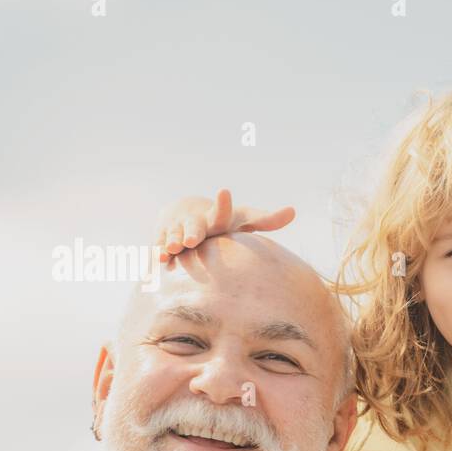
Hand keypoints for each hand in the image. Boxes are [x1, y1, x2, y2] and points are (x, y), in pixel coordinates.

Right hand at [155, 189, 295, 263]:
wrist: (185, 214)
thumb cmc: (222, 222)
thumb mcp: (243, 220)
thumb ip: (266, 219)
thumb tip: (293, 211)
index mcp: (217, 218)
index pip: (223, 212)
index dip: (224, 204)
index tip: (224, 191)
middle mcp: (196, 222)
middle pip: (195, 226)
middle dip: (193, 231)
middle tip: (194, 238)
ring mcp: (178, 231)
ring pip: (174, 235)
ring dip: (173, 241)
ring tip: (174, 247)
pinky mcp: (162, 240)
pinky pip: (159, 247)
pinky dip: (157, 252)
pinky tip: (158, 259)